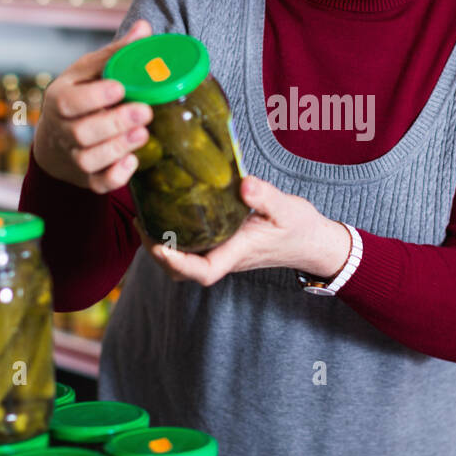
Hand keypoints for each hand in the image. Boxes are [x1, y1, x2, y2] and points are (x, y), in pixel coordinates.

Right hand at [32, 20, 155, 192]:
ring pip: (90, 159)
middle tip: (145, 112)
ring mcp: (73, 156)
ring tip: (143, 134)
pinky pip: (99, 184)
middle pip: (83, 133)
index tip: (120, 88)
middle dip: (115, 123)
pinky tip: (132, 162)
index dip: (95, 96)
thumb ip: (116, 54)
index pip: (70, 101)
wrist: (56, 141)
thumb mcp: (89, 72)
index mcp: (59, 99)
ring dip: (118, 148)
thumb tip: (146, 29)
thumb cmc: (79, 97)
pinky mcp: (87, 178)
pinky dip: (115, 176)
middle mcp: (62, 130)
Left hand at [138, 175, 352, 286]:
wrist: (312, 242)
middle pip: (182, 272)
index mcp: (238, 253)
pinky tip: (164, 213)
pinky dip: (172, 236)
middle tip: (142, 222)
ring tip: (146, 217)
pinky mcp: (222, 244)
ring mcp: (222, 253)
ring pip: (183, 262)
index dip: (177, 263)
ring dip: (161, 246)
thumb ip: (265, 196)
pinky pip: (191, 248)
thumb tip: (244, 184)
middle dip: (157, 253)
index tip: (159, 244)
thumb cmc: (300, 227)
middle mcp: (226, 257)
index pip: (202, 271)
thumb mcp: (287, 207)